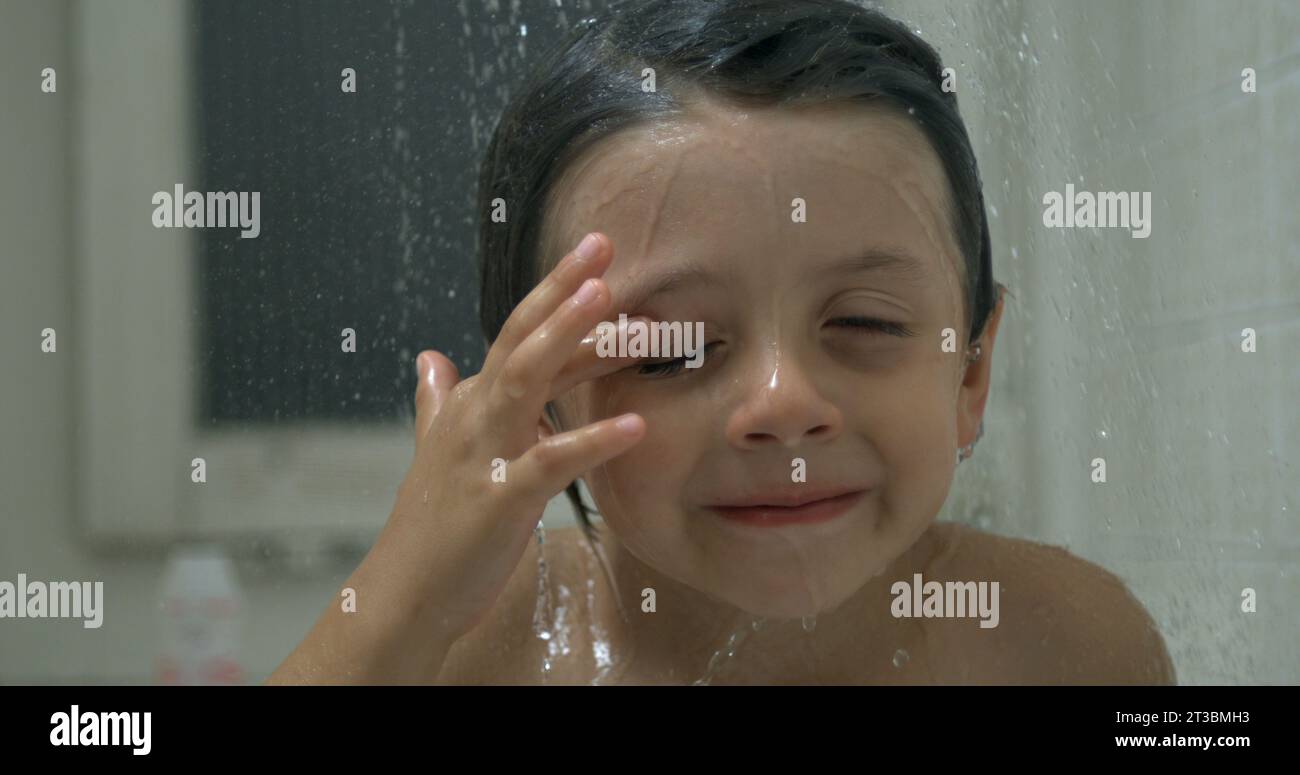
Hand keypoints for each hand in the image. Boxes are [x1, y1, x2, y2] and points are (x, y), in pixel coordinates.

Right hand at [383, 232, 645, 647]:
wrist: (407, 592)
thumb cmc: (434, 524)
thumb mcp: (436, 451)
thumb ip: (436, 401)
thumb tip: (429, 357)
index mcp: (472, 403)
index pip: (517, 335)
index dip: (554, 294)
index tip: (596, 256)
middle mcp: (476, 415)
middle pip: (521, 338)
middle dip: (561, 290)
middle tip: (603, 245)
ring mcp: (486, 453)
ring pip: (526, 380)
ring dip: (568, 337)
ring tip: (611, 303)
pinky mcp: (502, 498)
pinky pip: (552, 462)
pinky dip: (593, 441)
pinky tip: (635, 426)